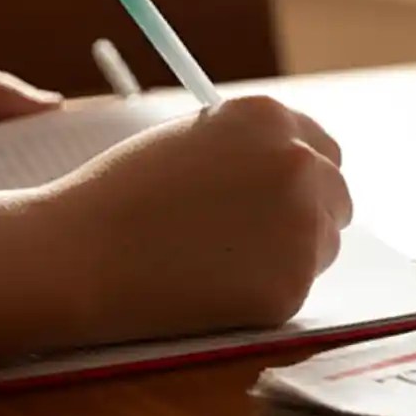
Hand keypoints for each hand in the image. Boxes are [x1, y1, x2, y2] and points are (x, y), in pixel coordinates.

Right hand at [42, 95, 350, 345]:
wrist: (78, 255)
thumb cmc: (120, 197)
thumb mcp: (191, 141)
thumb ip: (248, 150)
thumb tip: (294, 173)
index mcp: (271, 120)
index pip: (325, 149)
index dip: (305, 177)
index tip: (289, 197)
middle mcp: (299, 165)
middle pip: (337, 197)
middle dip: (309, 217)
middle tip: (260, 240)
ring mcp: (302, 226)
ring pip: (323, 247)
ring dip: (289, 256)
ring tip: (218, 261)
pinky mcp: (292, 285)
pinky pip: (295, 290)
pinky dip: (265, 295)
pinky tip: (213, 290)